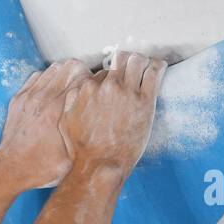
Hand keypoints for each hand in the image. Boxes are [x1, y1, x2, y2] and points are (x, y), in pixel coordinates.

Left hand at [0, 58, 89, 192]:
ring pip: (52, 68)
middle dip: (82, 73)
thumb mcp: (71, 158)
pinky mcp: (18, 100)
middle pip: (68, 66)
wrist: (10, 170)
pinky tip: (53, 91)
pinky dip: (48, 78)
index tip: (96, 91)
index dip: (93, 82)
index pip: (81, 78)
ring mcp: (27, 97)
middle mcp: (41, 99)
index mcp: (55, 111)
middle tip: (85, 86)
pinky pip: (36, 76)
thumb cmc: (41, 167)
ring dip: (65, 74)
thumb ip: (85, 136)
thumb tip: (104, 123)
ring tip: (71, 88)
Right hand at [59, 51, 166, 175]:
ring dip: (142, 62)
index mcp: (87, 88)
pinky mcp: (145, 100)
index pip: (102, 70)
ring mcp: (127, 91)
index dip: (109, 77)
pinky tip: (158, 67)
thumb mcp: (65, 121)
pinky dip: (157, 66)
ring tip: (145, 68)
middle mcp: (107, 85)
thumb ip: (70, 100)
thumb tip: (78, 88)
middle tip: (131, 70)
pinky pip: (154, 71)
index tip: (114, 84)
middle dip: (126, 62)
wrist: (99, 165)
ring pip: (138, 59)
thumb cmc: (81, 148)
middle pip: (120, 58)